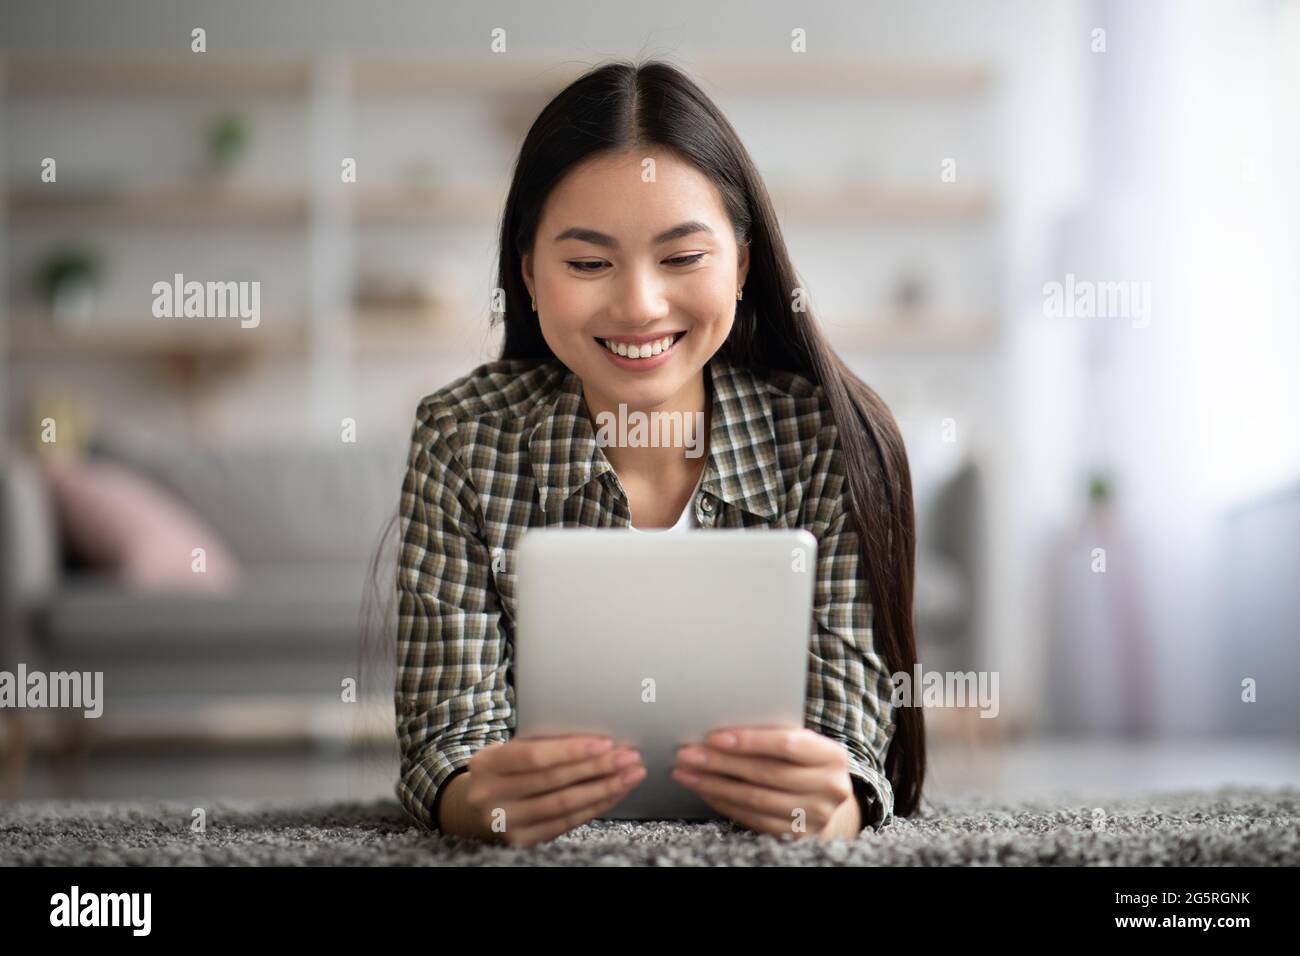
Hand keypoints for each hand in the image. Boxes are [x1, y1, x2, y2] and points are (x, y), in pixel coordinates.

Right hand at [462, 735, 645, 846]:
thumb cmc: (504, 769)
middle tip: (629, 757)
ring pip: (564, 805)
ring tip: (630, 775)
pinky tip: (614, 792)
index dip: (571, 750)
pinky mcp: (523, 839)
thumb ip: (543, 741)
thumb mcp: (511, 748)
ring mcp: (507, 822)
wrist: (477, 805)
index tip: (605, 743)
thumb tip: (595, 736)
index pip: (534, 756)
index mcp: (487, 764)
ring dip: (603, 788)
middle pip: (554, 781)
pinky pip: (566, 823)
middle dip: (598, 767)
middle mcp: (491, 796)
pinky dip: (595, 806)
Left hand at [671, 727, 857, 841]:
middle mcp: (830, 788)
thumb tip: (722, 724)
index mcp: (832, 756)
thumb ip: (773, 732)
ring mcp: (815, 816)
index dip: (750, 740)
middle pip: (767, 773)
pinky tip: (705, 790)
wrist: (826, 798)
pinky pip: (752, 819)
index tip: (714, 737)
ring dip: (714, 784)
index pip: (787, 744)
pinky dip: (724, 803)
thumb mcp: (802, 742)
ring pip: (755, 799)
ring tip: (687, 772)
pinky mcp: (797, 835)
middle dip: (721, 763)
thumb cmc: (806, 760)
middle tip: (688, 753)